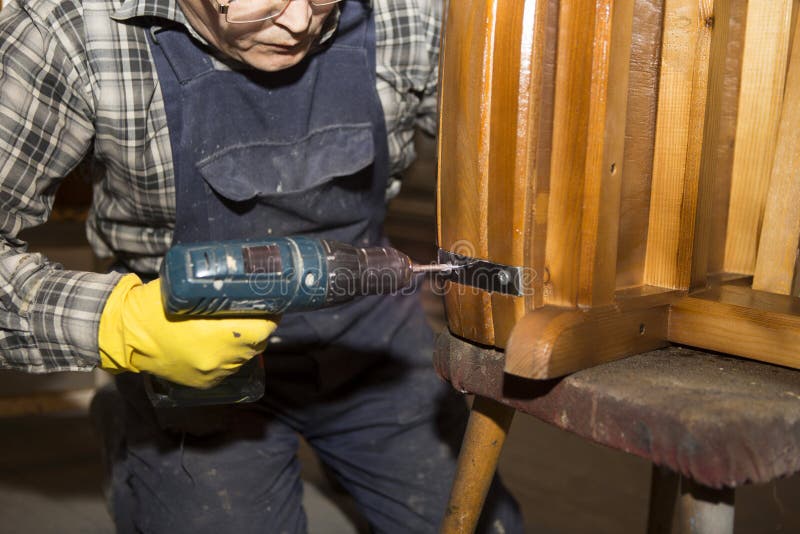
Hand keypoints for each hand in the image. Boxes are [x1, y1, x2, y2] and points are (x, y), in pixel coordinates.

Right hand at [98, 274, 277, 387]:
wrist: (125, 334)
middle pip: (257, 344)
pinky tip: (222, 344)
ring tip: (237, 328)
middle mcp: (218, 358)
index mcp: (215, 335)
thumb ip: (215, 294)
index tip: (269, 304)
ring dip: (245, 344)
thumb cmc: (153, 307)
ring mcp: (211, 374)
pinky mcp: (204, 383)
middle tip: (254, 313)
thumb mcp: (185, 292)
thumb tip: (241, 284)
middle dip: (258, 328)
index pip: (262, 329)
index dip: (269, 316)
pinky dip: (230, 357)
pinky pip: (229, 370)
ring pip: (244, 358)